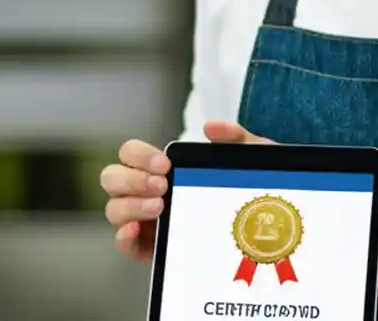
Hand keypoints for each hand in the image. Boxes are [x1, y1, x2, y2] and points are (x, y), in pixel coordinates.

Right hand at [102, 123, 274, 262]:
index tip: (165, 164)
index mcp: (158, 168)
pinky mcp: (151, 249)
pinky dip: (124, 238)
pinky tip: (136, 230)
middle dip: (132, 179)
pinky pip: (126, 245)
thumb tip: (211, 128)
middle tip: (163, 185)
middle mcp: (144, 191)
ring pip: (114, 210)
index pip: (130, 153)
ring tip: (160, 207)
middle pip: (112, 179)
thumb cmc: (246, 186)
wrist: (265, 226)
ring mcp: (145, 220)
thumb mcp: (248, 159)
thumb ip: (235, 138)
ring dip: (131, 206)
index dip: (139, 155)